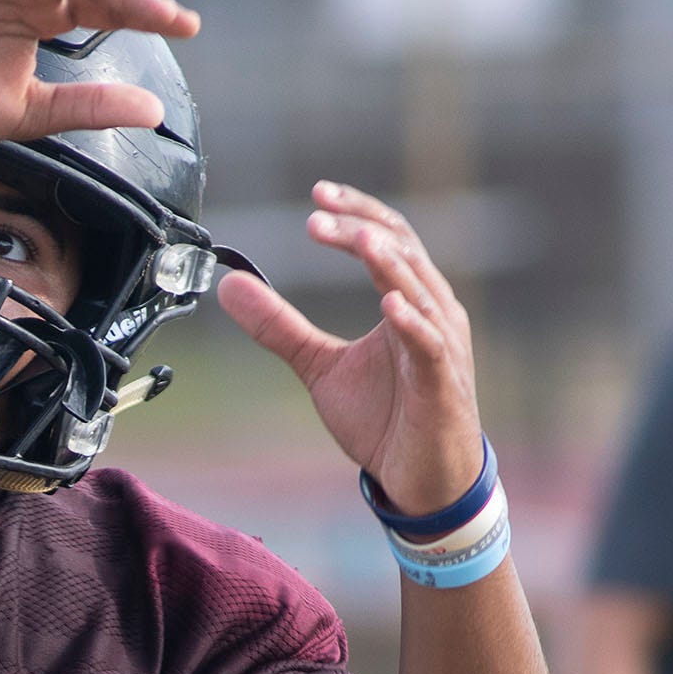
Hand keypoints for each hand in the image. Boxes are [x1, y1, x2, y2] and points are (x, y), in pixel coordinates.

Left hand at [216, 182, 482, 515]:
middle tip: (317, 213)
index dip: (355, 212)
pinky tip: (390, 304)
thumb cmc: (386, 419)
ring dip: (388, 263)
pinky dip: (412, 323)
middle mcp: (432, 313)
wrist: (423, 480)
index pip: (388, 238)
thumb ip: (279, 326)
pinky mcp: (442, 384)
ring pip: (420, 291)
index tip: (317, 193)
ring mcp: (442, 347)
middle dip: (360, 228)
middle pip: (402, 251)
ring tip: (358, 239)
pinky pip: (430, 346)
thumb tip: (230, 284)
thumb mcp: (320, 366)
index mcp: (408, 301)